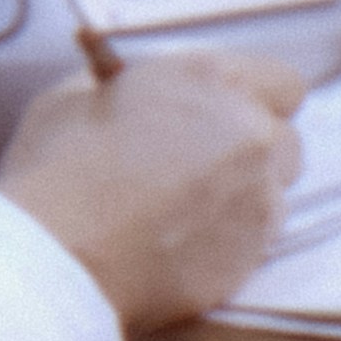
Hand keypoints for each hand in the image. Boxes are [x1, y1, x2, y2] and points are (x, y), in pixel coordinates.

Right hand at [0, 52, 301, 335]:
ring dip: (240, 200)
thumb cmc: (57, 172)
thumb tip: (149, 91)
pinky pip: (253, 245)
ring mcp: (257, 199)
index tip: (228, 116)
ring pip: (272, 196)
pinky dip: (226, 244)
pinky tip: (177, 248)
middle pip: (283, 141)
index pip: (280, 82)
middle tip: (202, 167)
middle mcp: (249, 133)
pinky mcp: (250, 257)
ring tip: (180, 215)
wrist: (58, 259)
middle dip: (252, 152)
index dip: (255, 100)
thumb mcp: (78, 96)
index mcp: (212, 80)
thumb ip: (134, 85)